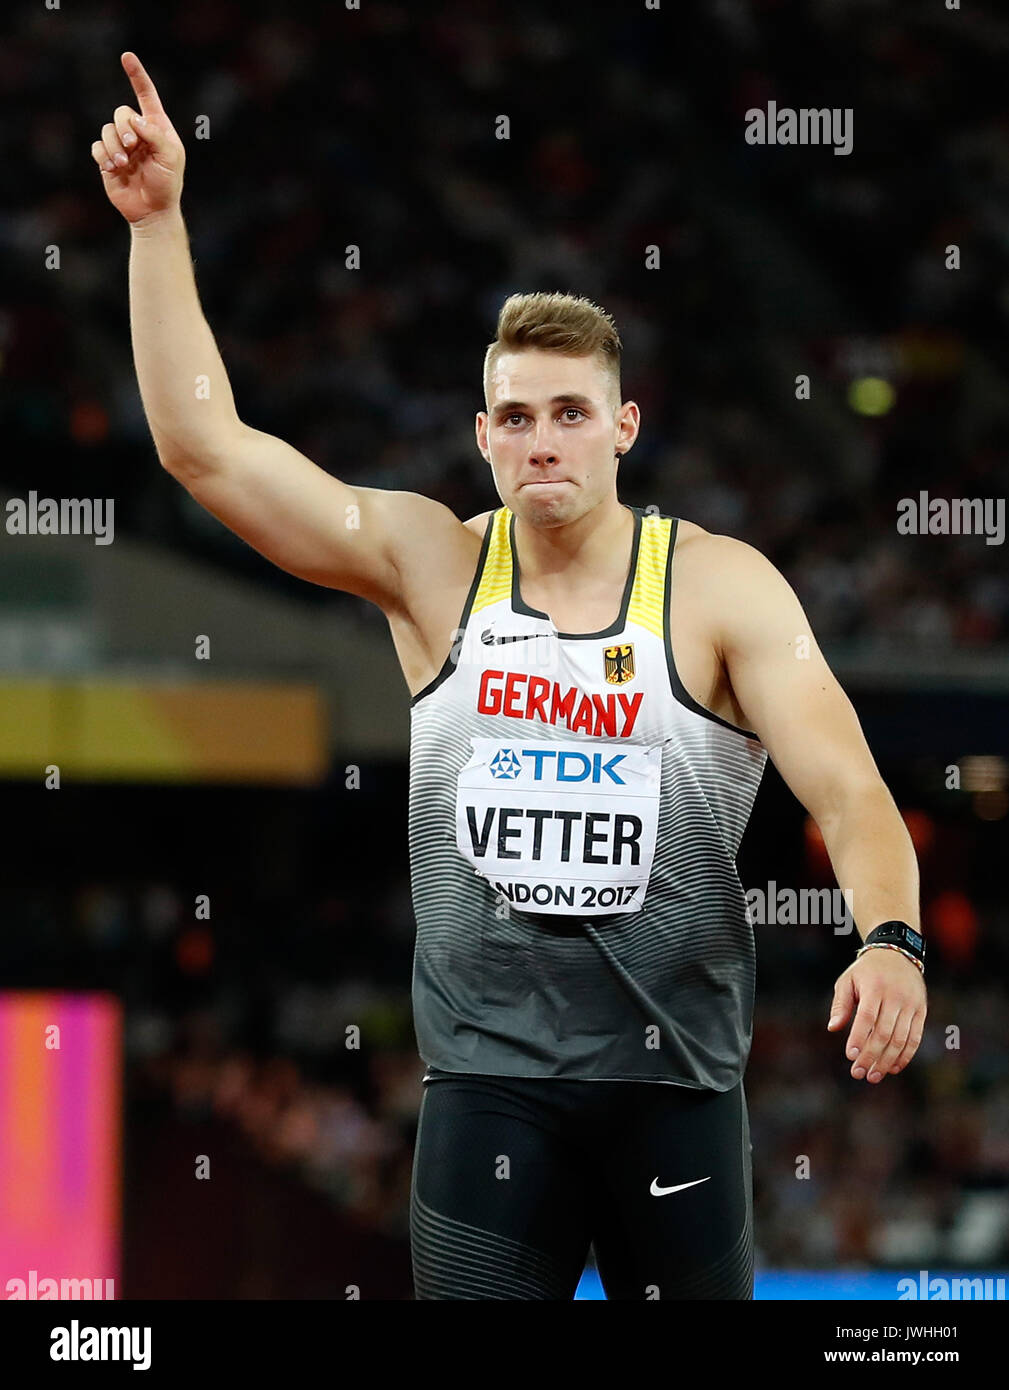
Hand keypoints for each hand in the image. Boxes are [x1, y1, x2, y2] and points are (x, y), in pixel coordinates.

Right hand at [91, 52, 185, 224]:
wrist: (152, 212)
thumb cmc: (167, 185)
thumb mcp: (170, 158)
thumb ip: (156, 134)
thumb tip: (135, 119)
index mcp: (157, 127)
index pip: (146, 96)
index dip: (137, 76)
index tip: (127, 56)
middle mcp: (138, 133)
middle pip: (121, 113)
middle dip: (124, 128)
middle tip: (133, 146)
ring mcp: (122, 146)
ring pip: (107, 129)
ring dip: (114, 146)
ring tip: (123, 164)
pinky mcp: (108, 159)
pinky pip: (97, 146)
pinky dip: (104, 156)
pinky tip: (114, 169)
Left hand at [827, 947, 926, 1082]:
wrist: (897, 953)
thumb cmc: (866, 971)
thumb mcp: (848, 980)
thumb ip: (840, 1004)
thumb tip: (833, 1028)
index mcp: (874, 987)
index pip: (867, 1017)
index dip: (859, 1038)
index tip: (850, 1056)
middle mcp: (895, 996)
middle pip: (884, 1033)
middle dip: (871, 1056)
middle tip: (858, 1073)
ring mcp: (911, 1005)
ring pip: (900, 1039)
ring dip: (887, 1061)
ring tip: (873, 1076)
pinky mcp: (921, 1011)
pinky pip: (915, 1038)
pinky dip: (905, 1055)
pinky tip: (893, 1068)